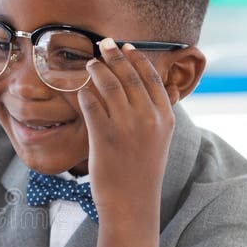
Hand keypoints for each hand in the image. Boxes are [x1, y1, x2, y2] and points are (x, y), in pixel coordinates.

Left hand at [78, 38, 176, 222]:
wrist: (132, 203)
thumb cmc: (142, 172)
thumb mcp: (158, 140)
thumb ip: (152, 114)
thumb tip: (137, 90)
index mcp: (165, 117)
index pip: (151, 77)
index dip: (136, 58)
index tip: (126, 46)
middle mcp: (148, 117)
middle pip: (129, 75)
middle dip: (114, 55)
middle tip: (103, 44)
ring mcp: (126, 125)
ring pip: (109, 84)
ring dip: (97, 70)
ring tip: (90, 64)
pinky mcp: (104, 135)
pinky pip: (91, 103)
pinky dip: (85, 92)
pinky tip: (80, 88)